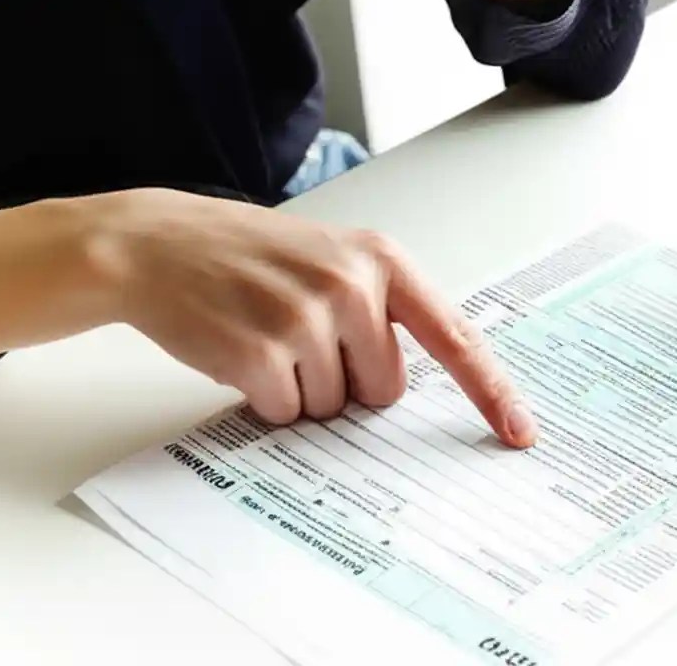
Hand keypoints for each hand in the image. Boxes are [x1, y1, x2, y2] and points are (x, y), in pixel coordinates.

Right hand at [97, 189, 536, 446]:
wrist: (157, 243)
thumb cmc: (247, 255)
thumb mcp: (328, 257)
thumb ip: (379, 308)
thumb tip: (402, 390)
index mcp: (380, 259)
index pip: (453, 335)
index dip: (490, 390)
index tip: (519, 432)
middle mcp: (352, 285)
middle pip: (384, 390)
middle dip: (346, 381)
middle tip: (299, 336)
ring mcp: (306, 320)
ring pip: (332, 407)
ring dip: (299, 388)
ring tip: (262, 333)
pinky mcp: (261, 355)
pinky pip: (286, 413)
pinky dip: (264, 398)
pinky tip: (238, 349)